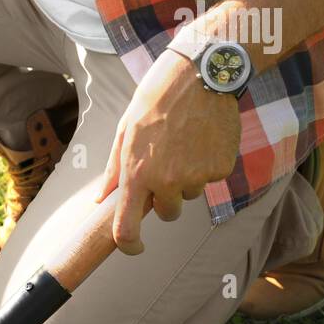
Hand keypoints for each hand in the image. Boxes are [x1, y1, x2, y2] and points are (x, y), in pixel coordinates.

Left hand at [96, 49, 240, 254]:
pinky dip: (207, 164)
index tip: (133, 248)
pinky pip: (211, 177)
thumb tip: (102, 199)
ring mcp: (197, 177)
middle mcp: (167, 181)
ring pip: (190, 193)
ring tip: (183, 141)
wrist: (200, 74)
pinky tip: (202, 137)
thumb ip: (114, 169)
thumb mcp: (125, 130)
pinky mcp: (221, 168)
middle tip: (164, 164)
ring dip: (186, 177)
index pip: (127, 228)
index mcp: (137, 174)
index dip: (128, 245)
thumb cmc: (155, 99)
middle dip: (164, 197)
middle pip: (167, 213)